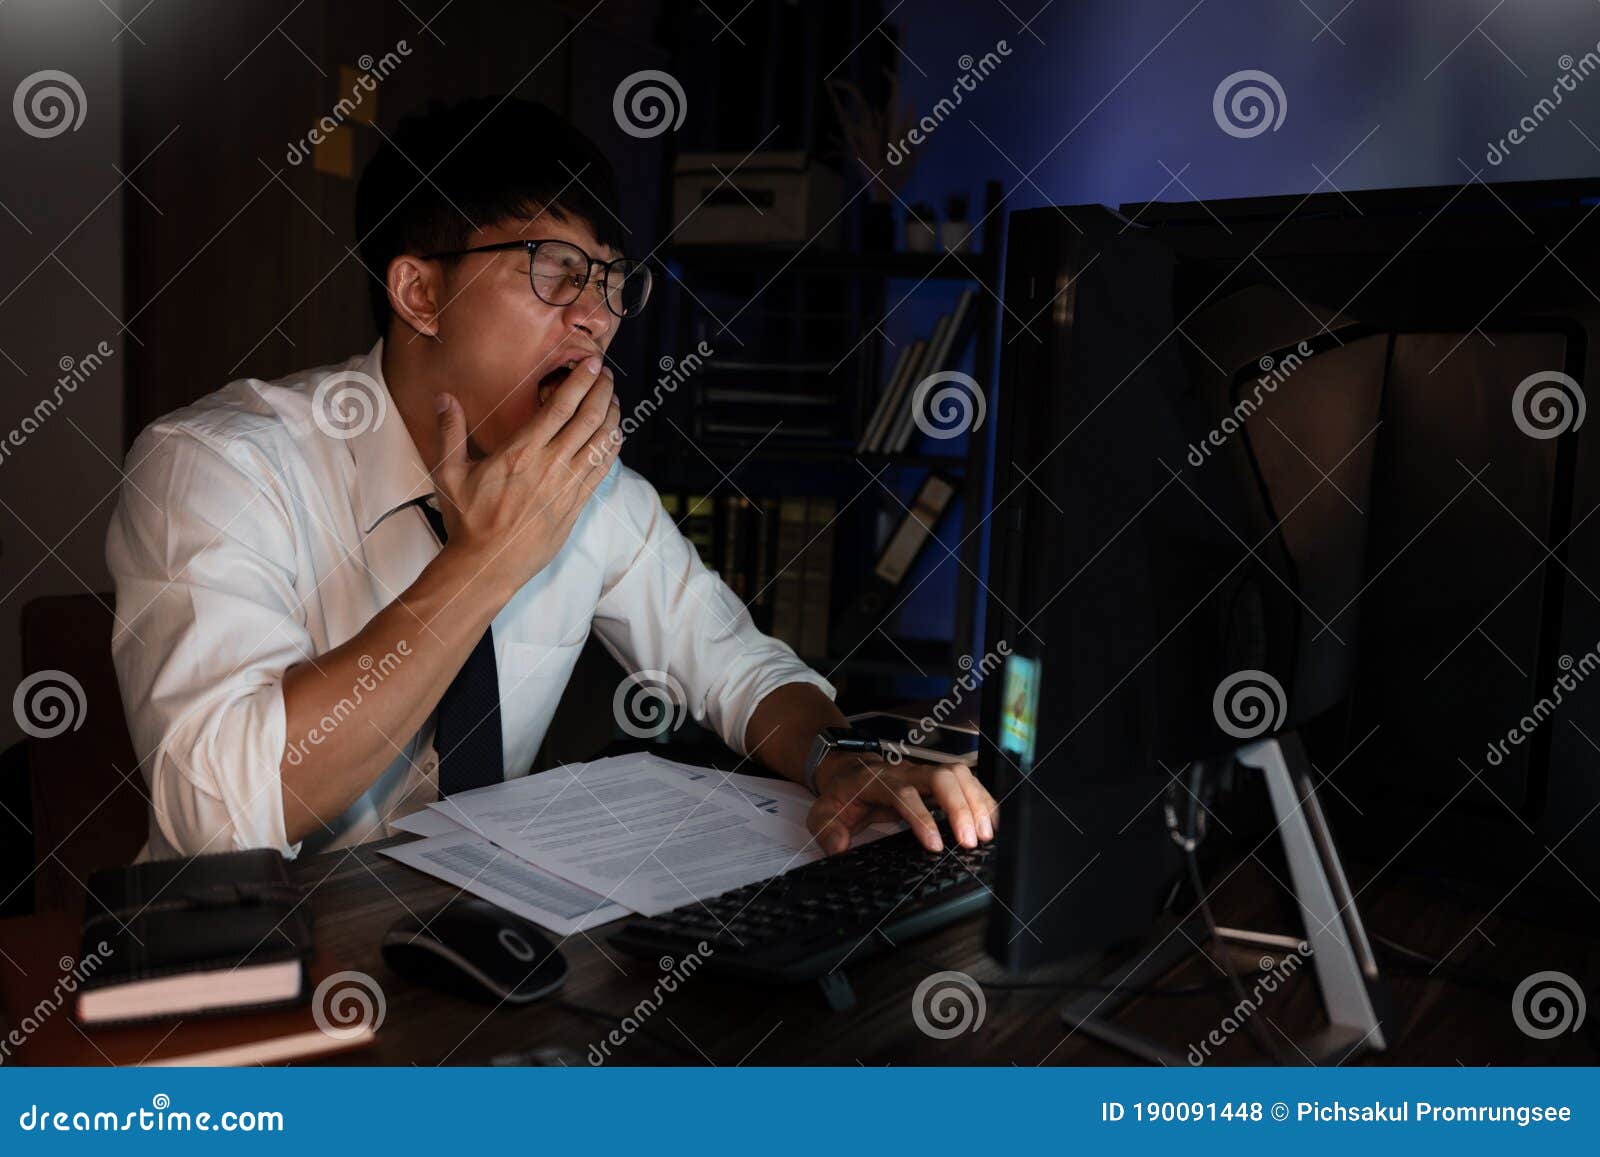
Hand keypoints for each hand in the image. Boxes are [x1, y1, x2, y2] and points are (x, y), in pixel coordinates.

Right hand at [431, 356, 620, 595]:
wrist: (487, 565)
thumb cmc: (468, 521)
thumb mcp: (450, 474)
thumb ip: (450, 432)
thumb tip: (445, 398)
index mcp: (521, 452)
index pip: (561, 407)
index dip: (581, 381)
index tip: (592, 363)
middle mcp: (550, 465)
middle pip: (589, 418)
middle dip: (602, 391)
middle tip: (607, 375)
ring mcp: (567, 486)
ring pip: (602, 442)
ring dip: (612, 416)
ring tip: (613, 399)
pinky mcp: (576, 505)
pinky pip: (603, 469)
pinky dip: (613, 447)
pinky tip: (614, 434)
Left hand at [805, 754, 998, 855]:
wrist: (850, 770)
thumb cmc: (843, 794)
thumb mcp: (823, 811)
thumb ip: (827, 829)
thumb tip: (838, 847)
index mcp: (878, 780)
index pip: (904, 793)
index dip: (922, 817)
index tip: (935, 845)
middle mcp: (907, 772)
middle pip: (941, 777)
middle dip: (960, 807)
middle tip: (970, 841)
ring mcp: (925, 772)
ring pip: (959, 775)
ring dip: (977, 803)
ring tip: (986, 835)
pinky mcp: (939, 779)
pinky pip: (967, 782)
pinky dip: (983, 800)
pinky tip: (991, 823)